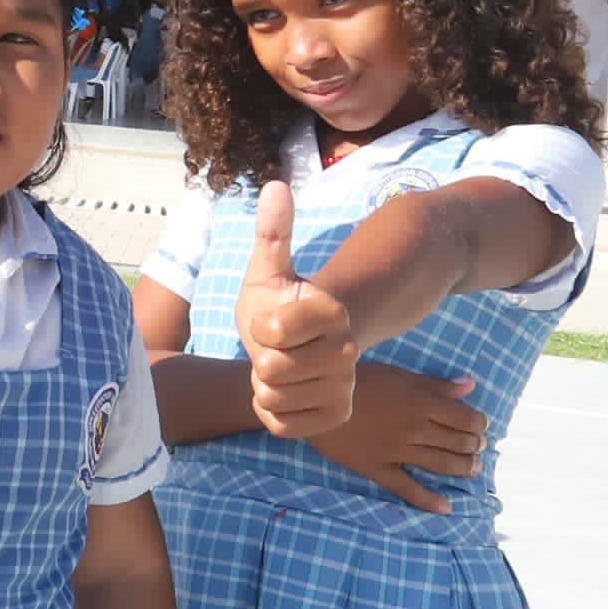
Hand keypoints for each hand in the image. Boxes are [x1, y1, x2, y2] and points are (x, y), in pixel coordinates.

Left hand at [237, 187, 359, 439]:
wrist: (297, 344)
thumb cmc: (279, 301)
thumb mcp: (269, 267)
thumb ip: (273, 231)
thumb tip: (275, 186)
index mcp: (331, 310)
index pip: (269, 330)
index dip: (259, 325)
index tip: (270, 317)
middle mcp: (348, 349)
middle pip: (270, 368)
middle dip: (259, 358)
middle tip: (273, 347)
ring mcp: (346, 386)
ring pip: (272, 397)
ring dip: (264, 385)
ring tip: (279, 367)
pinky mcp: (336, 416)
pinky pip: (281, 422)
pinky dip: (272, 410)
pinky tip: (284, 392)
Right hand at [309, 361, 478, 513]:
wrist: (314, 401)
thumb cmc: (356, 382)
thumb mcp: (397, 375)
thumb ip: (434, 384)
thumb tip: (470, 385)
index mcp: (422, 403)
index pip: (466, 419)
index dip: (479, 424)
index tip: (480, 426)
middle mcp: (415, 429)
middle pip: (459, 443)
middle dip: (474, 446)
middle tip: (477, 447)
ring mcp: (397, 452)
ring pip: (441, 464)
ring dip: (462, 468)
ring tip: (472, 469)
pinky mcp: (379, 468)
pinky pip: (408, 488)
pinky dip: (429, 500)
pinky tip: (446, 508)